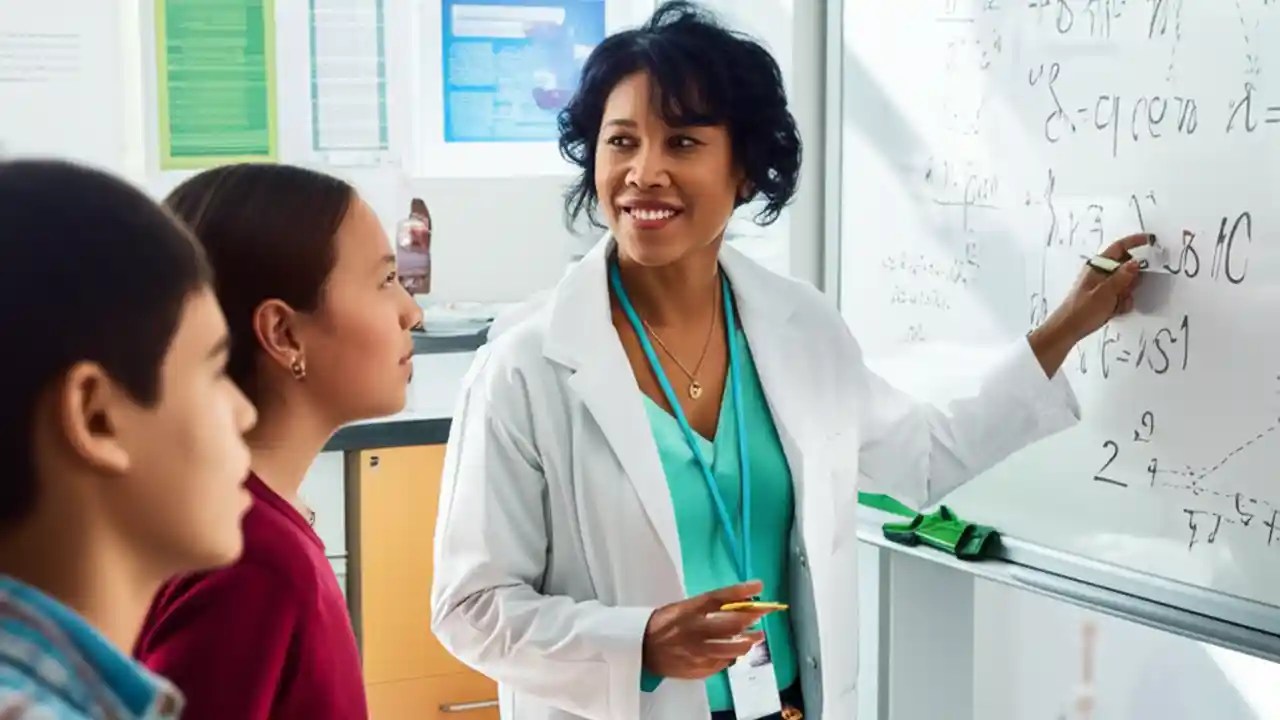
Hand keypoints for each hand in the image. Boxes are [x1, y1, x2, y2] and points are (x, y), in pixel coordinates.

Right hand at [641, 580, 776, 679]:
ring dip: (747, 642)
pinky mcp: (696, 669)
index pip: (718, 598)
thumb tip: (737, 605)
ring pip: (730, 648)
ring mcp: (696, 652)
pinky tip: (737, 652)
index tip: (759, 585)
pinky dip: (731, 657)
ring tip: (757, 637)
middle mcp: (693, 631)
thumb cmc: (662, 624)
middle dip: (751, 618)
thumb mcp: (681, 609)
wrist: (639, 649)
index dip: (740, 591)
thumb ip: (706, 609)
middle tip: (764, 613)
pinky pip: (721, 664)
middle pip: (729, 624)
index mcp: (687, 611)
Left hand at [1028, 233, 1151, 376]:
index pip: (1118, 248)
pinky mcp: (1105, 297)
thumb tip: (1135, 262)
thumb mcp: (1105, 293)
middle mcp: (1100, 273)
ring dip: (1126, 294)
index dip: (1134, 242)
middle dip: (1132, 280)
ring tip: (1115, 305)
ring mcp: (1103, 285)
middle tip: (1124, 292)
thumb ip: (1122, 277)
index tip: (1150, 240)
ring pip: (1126, 284)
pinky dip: (1121, 303)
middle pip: (1126, 267)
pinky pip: (1122, 296)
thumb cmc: (1083, 310)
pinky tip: (1113, 311)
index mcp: (1097, 266)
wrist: (1068, 329)